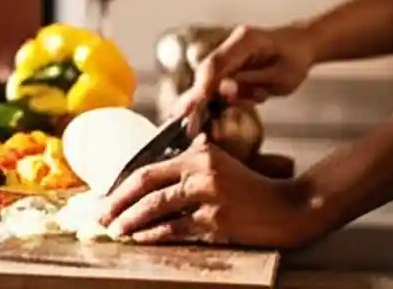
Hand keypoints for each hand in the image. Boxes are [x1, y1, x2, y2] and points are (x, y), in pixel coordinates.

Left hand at [99, 136, 321, 247]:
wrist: (291, 206)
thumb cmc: (254, 188)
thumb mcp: (221, 166)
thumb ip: (192, 167)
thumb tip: (154, 181)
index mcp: (199, 153)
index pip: (149, 167)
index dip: (123, 184)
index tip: (107, 197)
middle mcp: (200, 170)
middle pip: (146, 184)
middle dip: (118, 202)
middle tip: (101, 216)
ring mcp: (208, 195)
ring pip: (156, 207)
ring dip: (131, 220)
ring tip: (116, 230)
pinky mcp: (216, 220)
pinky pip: (175, 228)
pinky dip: (154, 234)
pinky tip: (141, 239)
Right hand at [176, 24, 315, 113]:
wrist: (299, 45)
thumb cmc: (295, 59)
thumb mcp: (282, 76)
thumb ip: (253, 82)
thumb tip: (225, 89)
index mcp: (246, 40)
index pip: (217, 63)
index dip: (204, 83)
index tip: (197, 101)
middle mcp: (232, 45)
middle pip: (207, 71)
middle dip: (195, 96)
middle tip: (183, 117)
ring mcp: (228, 54)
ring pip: (210, 79)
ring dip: (207, 100)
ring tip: (203, 118)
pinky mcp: (228, 66)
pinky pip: (217, 83)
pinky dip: (216, 99)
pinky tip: (217, 108)